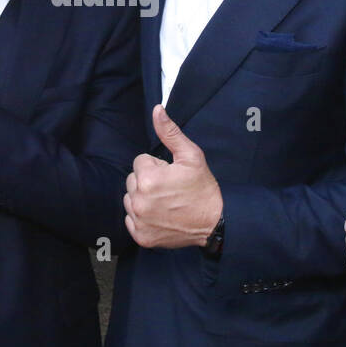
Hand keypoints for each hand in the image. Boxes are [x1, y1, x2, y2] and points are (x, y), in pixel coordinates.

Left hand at [124, 105, 222, 248]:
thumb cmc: (203, 187)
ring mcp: (139, 221)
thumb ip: (169, 132)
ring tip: (165, 202)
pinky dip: (142, 218)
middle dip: (148, 182)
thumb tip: (157, 109)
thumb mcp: (190, 155)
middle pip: (133, 180)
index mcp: (147, 179)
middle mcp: (139, 201)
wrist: (214, 221)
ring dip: (143, 199)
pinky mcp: (141, 237)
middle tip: (170, 189)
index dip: (157, 167)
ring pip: (130, 199)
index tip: (171, 175)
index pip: (140, 162)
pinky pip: (131, 220)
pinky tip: (160, 216)